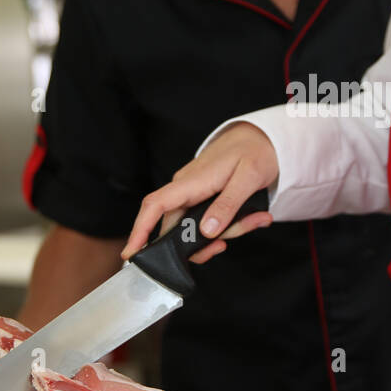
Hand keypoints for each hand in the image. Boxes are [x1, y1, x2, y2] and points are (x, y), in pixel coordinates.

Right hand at [121, 122, 278, 263]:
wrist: (259, 137)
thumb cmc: (254, 151)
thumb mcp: (249, 178)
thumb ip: (228, 204)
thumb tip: (207, 231)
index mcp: (190, 182)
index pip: (155, 206)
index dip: (139, 231)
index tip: (131, 254)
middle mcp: (186, 190)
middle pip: (179, 229)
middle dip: (206, 244)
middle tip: (233, 239)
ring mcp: (193, 195)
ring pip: (198, 230)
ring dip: (227, 231)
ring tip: (255, 218)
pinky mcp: (203, 200)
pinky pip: (210, 222)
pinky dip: (231, 225)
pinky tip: (252, 217)